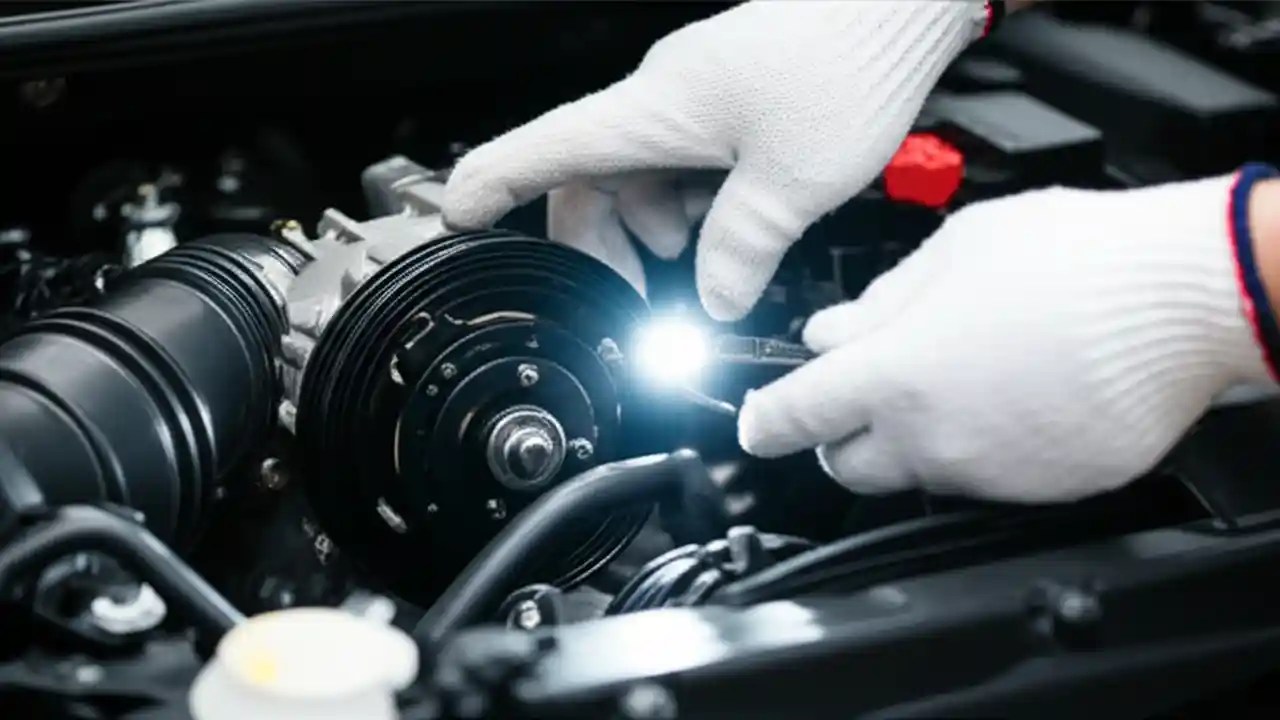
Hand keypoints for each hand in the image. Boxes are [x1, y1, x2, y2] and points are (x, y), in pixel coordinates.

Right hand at [443, 1, 989, 319]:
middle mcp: (663, 98)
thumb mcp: (790, 186)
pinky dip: (695, 203)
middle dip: (603, 246)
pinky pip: (686, 159)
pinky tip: (732, 226)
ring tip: (700, 265)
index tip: (456, 216)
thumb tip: (716, 299)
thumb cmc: (848, 58)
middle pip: (591, 181)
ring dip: (656, 229)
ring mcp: (697, 94)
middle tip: (633, 300)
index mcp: (652, 112)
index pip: (542, 151)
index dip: (490, 187)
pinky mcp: (733, 96)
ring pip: (642, 176)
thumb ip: (740, 252)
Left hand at [739, 174, 1276, 501]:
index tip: (756, 423)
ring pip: (917, 472)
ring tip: (965, 373)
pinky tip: (1013, 396)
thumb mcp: (952, 252)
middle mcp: (930, 438)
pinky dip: (980, 448)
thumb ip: (877, 302)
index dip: (762, 422)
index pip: (792, 417)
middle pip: (846, 465)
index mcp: (892, 375)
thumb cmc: (1077, 261)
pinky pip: (983, 479)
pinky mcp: (1037, 491)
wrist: (1184, 299)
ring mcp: (986, 474)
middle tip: (868, 389)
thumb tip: (832, 330)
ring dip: (916, 436)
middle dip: (840, 434)